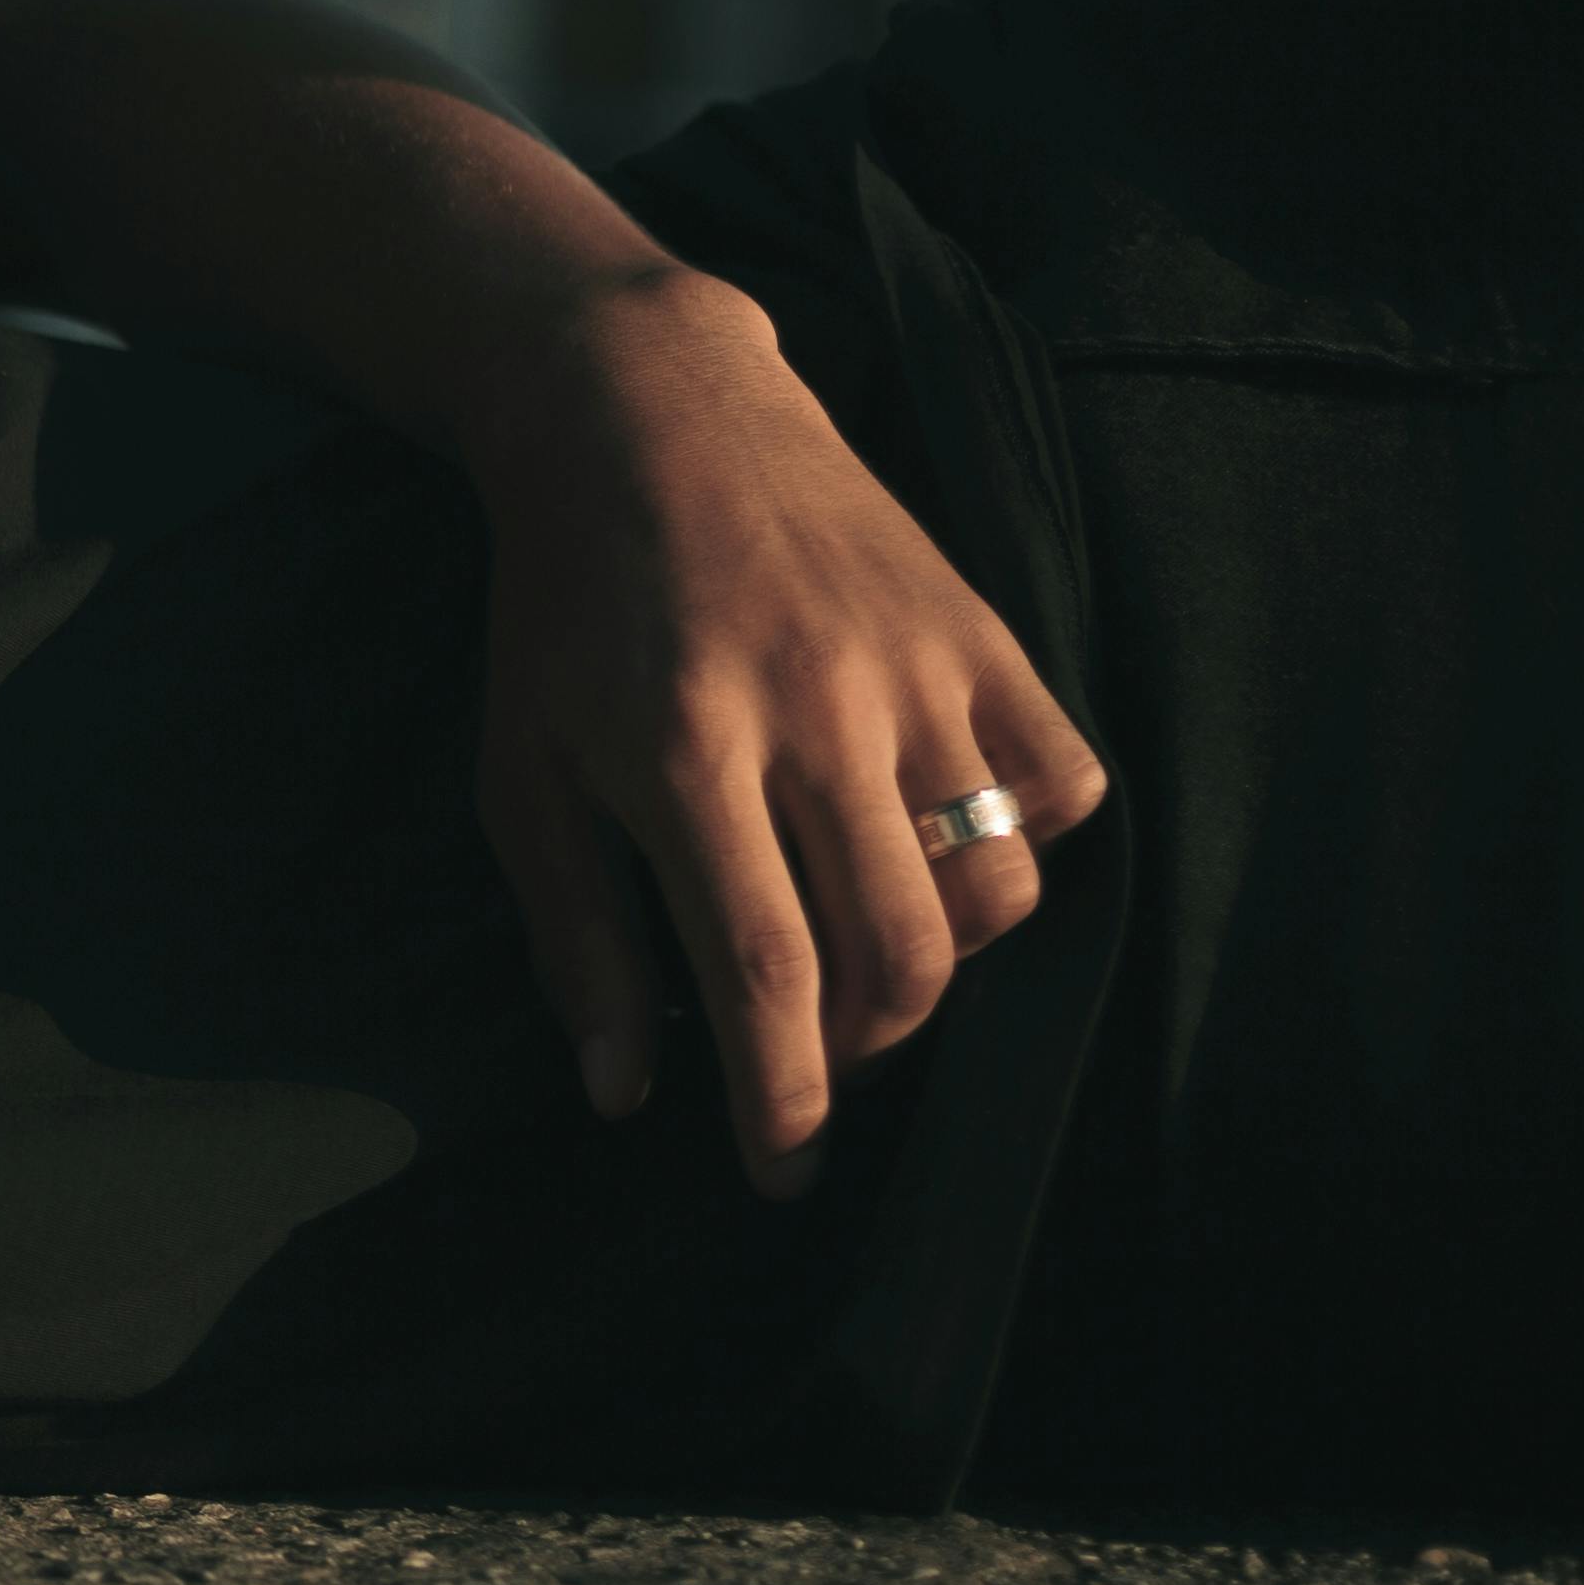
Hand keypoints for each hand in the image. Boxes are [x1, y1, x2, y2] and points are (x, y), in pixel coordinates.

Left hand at [465, 276, 1108, 1190]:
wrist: (649, 413)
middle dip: (865, 1049)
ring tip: (864, 952)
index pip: (765, 970)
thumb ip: (576, 936)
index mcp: (684, 752)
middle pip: (900, 953)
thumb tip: (624, 1094)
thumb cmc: (564, 609)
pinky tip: (941, 849)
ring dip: (941, 965)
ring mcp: (916, 670)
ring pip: (996, 889)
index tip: (782, 1171)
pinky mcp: (984, 632)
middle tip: (814, 1057)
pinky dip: (1023, 853)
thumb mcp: (521, 771)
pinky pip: (1061, 788)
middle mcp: (817, 715)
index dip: (787, 1096)